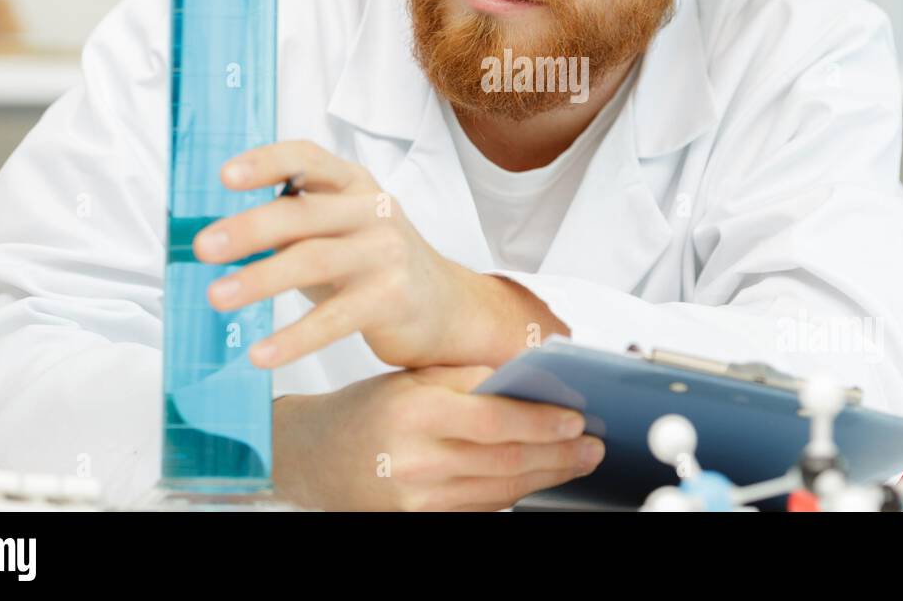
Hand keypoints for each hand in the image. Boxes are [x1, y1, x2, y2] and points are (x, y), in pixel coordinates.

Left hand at [193, 139, 562, 369]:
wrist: (449, 308)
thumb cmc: (377, 266)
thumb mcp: (341, 230)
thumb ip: (294, 223)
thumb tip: (220, 236)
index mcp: (355, 185)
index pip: (308, 159)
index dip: (266, 162)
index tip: (225, 177)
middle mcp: (373, 211)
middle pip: (302, 214)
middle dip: (248, 229)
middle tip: (203, 248)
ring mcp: (386, 254)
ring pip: (313, 261)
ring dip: (259, 279)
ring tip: (217, 296)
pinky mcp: (393, 299)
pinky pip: (334, 319)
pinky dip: (293, 338)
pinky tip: (260, 354)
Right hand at [273, 366, 604, 510]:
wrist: (311, 455)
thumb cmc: (365, 409)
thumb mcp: (411, 378)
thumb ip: (467, 378)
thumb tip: (529, 380)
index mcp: (414, 409)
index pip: (496, 420)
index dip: (543, 423)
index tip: (577, 419)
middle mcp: (413, 458)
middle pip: (505, 462)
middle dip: (558, 455)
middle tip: (591, 446)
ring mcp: (413, 499)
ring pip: (498, 491)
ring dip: (544, 479)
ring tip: (573, 463)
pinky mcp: (414, 523)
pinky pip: (477, 510)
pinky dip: (511, 496)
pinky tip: (534, 482)